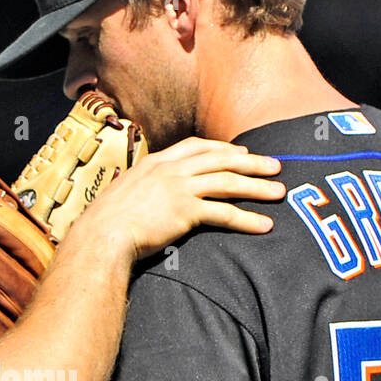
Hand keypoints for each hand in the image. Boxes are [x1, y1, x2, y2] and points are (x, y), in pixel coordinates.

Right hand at [75, 137, 283, 262]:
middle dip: (252, 161)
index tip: (241, 151)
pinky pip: (224, 212)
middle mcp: (171, 169)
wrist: (101, 234)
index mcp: (156, 162)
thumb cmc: (106, 221)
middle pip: (221, 158)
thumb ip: (143, 188)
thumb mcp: (124, 192)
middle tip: (275, 165)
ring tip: (279, 192)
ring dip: (257, 186)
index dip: (222, 148)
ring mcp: (179, 188)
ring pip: (228, 181)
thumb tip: (146, 197)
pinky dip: (247, 219)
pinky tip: (264, 225)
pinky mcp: (185, 211)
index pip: (196, 146)